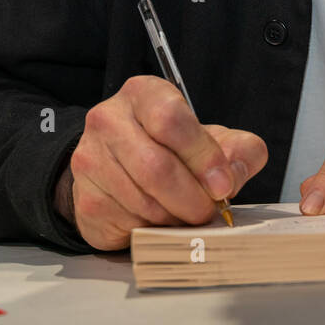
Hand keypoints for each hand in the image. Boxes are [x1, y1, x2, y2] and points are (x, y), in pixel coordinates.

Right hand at [55, 75, 268, 250]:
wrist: (119, 167)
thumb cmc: (171, 148)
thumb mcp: (211, 138)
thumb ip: (238, 149)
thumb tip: (234, 172)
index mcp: (143, 94)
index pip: (170, 119)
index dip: (203, 156)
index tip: (223, 184)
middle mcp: (109, 120)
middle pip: (156, 167)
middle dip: (193, 198)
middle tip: (208, 210)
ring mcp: (90, 160)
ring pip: (144, 202)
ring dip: (175, 217)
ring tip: (185, 213)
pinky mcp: (86, 199)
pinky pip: (129, 225)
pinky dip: (154, 230)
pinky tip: (160, 220)